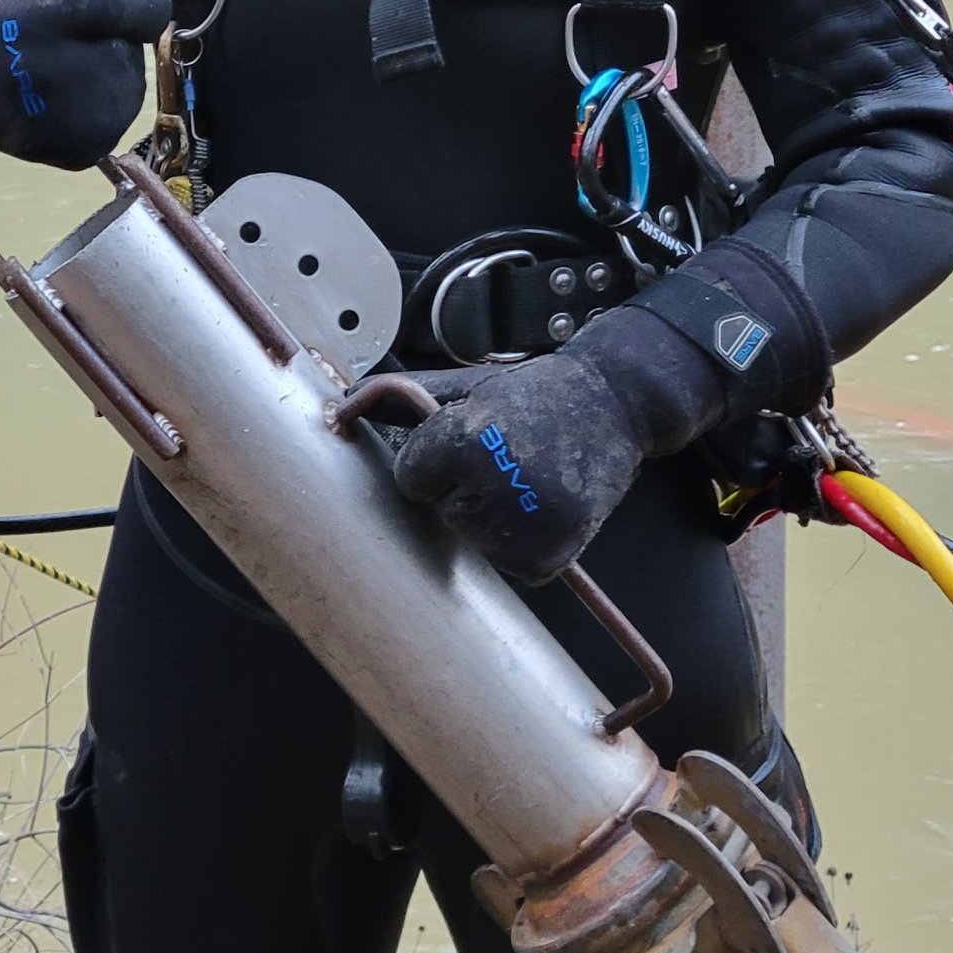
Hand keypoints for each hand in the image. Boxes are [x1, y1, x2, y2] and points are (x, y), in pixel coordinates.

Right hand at [0, 0, 170, 168]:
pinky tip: (54, 105)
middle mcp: (59, 66)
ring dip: (100, 80)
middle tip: (58, 43)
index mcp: (54, 9)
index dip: (134, 4)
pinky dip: (90, 116)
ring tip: (53, 74)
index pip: (150, 8)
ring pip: (125, 89)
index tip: (104, 3)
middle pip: (134, 49)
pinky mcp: (75, 152)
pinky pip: (111, 126)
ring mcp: (67, 117)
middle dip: (106, 43)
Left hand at [392, 308, 723, 585]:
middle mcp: (494, 486)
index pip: (410, 478)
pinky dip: (523, 546)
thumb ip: (400, 398)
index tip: (473, 437)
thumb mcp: (464, 385)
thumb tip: (338, 409)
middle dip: (462, 488)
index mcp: (465, 440)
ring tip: (529, 479)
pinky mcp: (552, 555)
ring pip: (474, 543)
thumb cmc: (537, 393)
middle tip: (507, 456)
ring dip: (491, 520)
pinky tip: (544, 507)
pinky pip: (512, 567)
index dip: (436, 458)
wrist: (614, 403)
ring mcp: (526, 526)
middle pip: (442, 511)